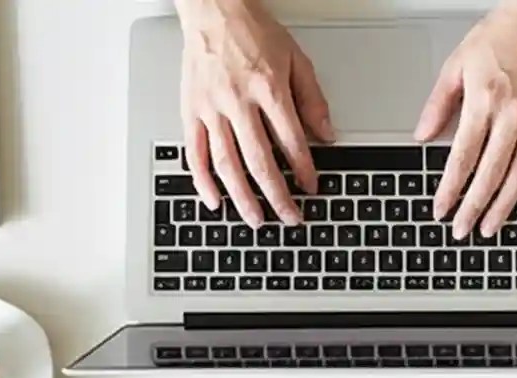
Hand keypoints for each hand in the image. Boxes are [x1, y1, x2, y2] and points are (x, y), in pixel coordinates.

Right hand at [175, 0, 333, 227]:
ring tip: (256, 219)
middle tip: (289, 217)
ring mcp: (210, 108)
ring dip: (243, 197)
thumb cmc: (253, 32)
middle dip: (277, 195)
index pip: (291, 140)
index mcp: (268, 88)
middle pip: (259, 161)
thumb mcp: (296, 59)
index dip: (304, 169)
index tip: (310, 187)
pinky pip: (194, 153)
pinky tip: (216, 200)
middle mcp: (238, 101)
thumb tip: (327, 135)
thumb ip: (313, 99)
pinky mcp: (190, 111)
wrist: (213, 9)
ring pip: (226, 164)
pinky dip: (204, 181)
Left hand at [414, 0, 516, 238]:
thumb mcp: (455, 65)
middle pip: (491, 174)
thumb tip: (422, 136)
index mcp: (484, 102)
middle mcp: (513, 115)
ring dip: (503, 206)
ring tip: (490, 226)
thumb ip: (438, 104)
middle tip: (463, 229)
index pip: (463, 158)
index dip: (451, 189)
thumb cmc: (499, 37)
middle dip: (474, 207)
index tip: (442, 208)